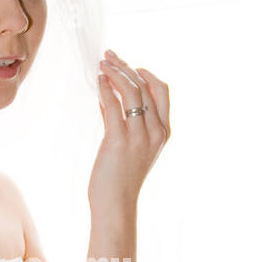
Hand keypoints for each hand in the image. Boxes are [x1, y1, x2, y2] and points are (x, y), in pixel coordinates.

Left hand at [88, 48, 170, 214]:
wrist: (116, 204)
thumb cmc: (120, 179)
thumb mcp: (130, 147)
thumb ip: (123, 122)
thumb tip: (108, 99)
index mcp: (163, 132)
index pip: (162, 92)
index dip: (146, 74)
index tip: (128, 65)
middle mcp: (155, 132)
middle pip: (147, 86)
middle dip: (127, 67)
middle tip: (109, 57)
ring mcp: (139, 136)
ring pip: (132, 92)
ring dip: (116, 73)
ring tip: (102, 64)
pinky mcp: (119, 140)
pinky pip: (114, 105)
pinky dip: (105, 89)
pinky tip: (98, 82)